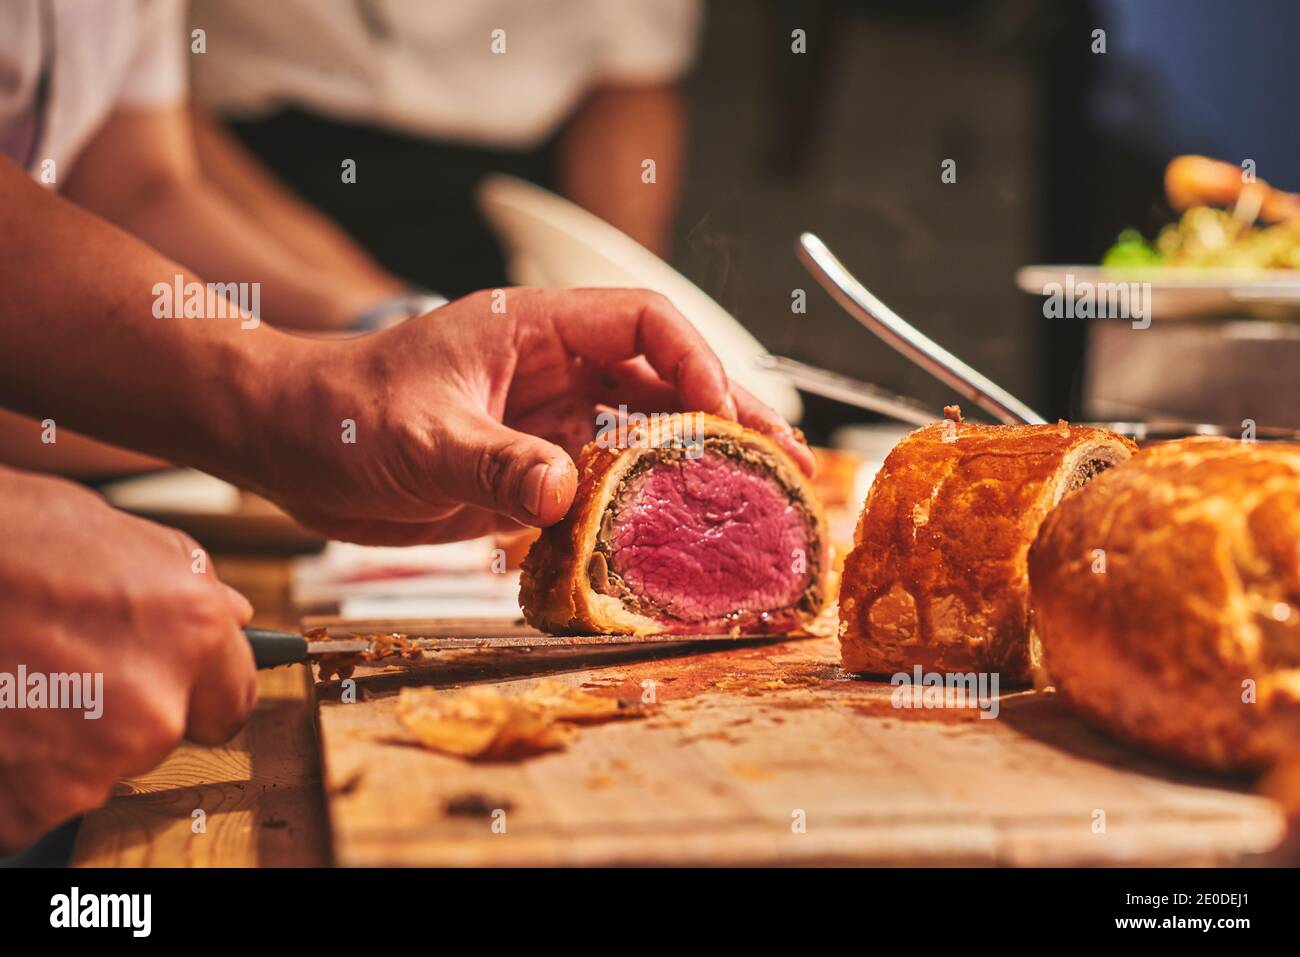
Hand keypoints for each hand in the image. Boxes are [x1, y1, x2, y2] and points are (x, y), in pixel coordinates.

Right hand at [0, 468, 256, 849]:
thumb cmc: (5, 536)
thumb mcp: (113, 532)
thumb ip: (184, 583)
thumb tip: (232, 611)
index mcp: (191, 631)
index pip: (232, 699)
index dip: (197, 689)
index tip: (173, 684)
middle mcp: (154, 704)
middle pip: (164, 735)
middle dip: (125, 708)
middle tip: (62, 664)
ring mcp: (92, 762)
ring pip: (101, 767)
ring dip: (68, 741)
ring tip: (19, 682)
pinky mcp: (32, 802)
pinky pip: (39, 802)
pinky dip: (17, 774)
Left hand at [255, 288, 813, 543]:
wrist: (287, 446)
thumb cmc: (339, 410)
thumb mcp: (418, 433)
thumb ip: (491, 462)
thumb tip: (565, 492)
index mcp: (532, 328)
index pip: (640, 321)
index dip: (693, 358)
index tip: (723, 411)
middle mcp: (552, 370)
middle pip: (661, 380)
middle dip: (725, 416)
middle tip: (784, 459)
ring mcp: (545, 422)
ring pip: (642, 435)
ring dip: (696, 465)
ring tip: (754, 501)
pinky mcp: (531, 471)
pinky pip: (604, 484)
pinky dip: (642, 507)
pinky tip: (675, 535)